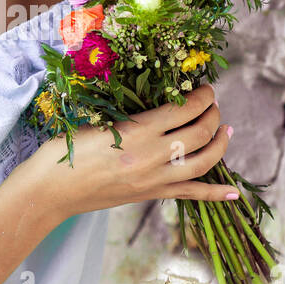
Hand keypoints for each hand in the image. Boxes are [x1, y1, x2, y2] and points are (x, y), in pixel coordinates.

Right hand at [19, 83, 233, 224]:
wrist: (50, 190)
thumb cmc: (65, 149)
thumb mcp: (98, 120)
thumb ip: (131, 114)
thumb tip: (160, 102)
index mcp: (137, 131)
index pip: (183, 109)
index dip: (201, 96)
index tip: (205, 87)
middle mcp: (152, 157)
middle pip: (199, 133)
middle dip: (213, 114)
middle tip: (213, 104)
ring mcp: (154, 180)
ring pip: (203, 162)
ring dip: (221, 144)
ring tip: (227, 129)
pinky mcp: (150, 196)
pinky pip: (191, 195)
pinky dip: (215, 194)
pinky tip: (235, 193)